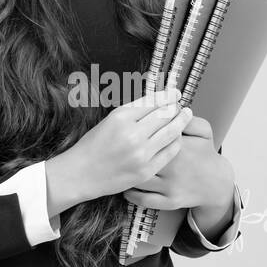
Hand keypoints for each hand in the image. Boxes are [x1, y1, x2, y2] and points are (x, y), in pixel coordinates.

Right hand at [45, 87, 192, 212]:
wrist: (80, 174)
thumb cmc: (93, 145)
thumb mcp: (110, 120)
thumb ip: (134, 111)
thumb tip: (158, 101)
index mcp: (121, 117)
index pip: (153, 101)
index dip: (168, 96)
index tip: (175, 93)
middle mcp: (133, 134)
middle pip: (165, 115)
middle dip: (176, 107)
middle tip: (181, 105)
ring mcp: (141, 154)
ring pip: (171, 132)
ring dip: (181, 122)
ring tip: (186, 115)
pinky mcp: (146, 170)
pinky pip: (169, 152)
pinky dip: (176, 141)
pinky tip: (178, 136)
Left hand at [121, 115, 233, 216]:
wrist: (217, 183)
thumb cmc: (206, 153)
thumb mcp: (204, 131)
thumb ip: (187, 118)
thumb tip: (170, 107)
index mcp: (180, 146)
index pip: (153, 134)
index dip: (139, 131)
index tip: (132, 129)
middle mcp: (173, 167)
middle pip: (142, 155)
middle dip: (128, 150)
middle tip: (119, 146)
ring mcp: (170, 186)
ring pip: (139, 179)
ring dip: (125, 173)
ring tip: (119, 166)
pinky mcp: (169, 202)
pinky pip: (143, 199)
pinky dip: (131, 194)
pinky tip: (126, 187)